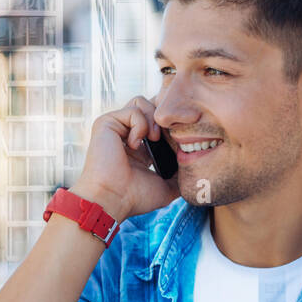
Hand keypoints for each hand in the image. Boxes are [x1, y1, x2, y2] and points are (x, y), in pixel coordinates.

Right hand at [71, 95, 178, 220]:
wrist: (114, 199)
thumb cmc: (135, 197)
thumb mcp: (166, 186)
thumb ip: (179, 175)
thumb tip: (195, 167)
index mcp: (140, 147)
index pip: (158, 122)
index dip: (171, 125)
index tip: (181, 137)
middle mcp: (126, 134)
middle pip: (150, 106)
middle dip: (164, 118)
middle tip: (170, 135)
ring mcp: (116, 127)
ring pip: (141, 102)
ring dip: (153, 119)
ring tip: (153, 139)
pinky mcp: (107, 123)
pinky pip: (133, 110)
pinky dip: (140, 125)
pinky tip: (135, 145)